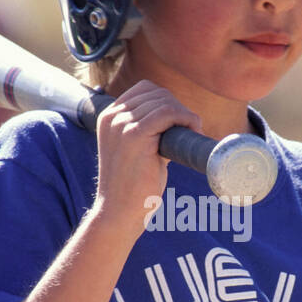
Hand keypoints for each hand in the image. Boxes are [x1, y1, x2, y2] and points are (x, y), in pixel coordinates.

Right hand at [94, 80, 202, 238]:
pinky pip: (167, 113)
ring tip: (192, 132)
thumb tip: (179, 118)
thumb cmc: (133, 187)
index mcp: (108, 117)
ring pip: (164, 102)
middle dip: (178, 108)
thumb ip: (151, 131)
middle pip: (156, 93)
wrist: (119, 213)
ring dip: (184, 114)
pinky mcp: (133, 135)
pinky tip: (193, 130)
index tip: (180, 121)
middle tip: (191, 129)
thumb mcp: (137, 150)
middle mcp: (112, 116)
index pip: (144, 89)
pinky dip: (185, 118)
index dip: (167, 101)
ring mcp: (121, 125)